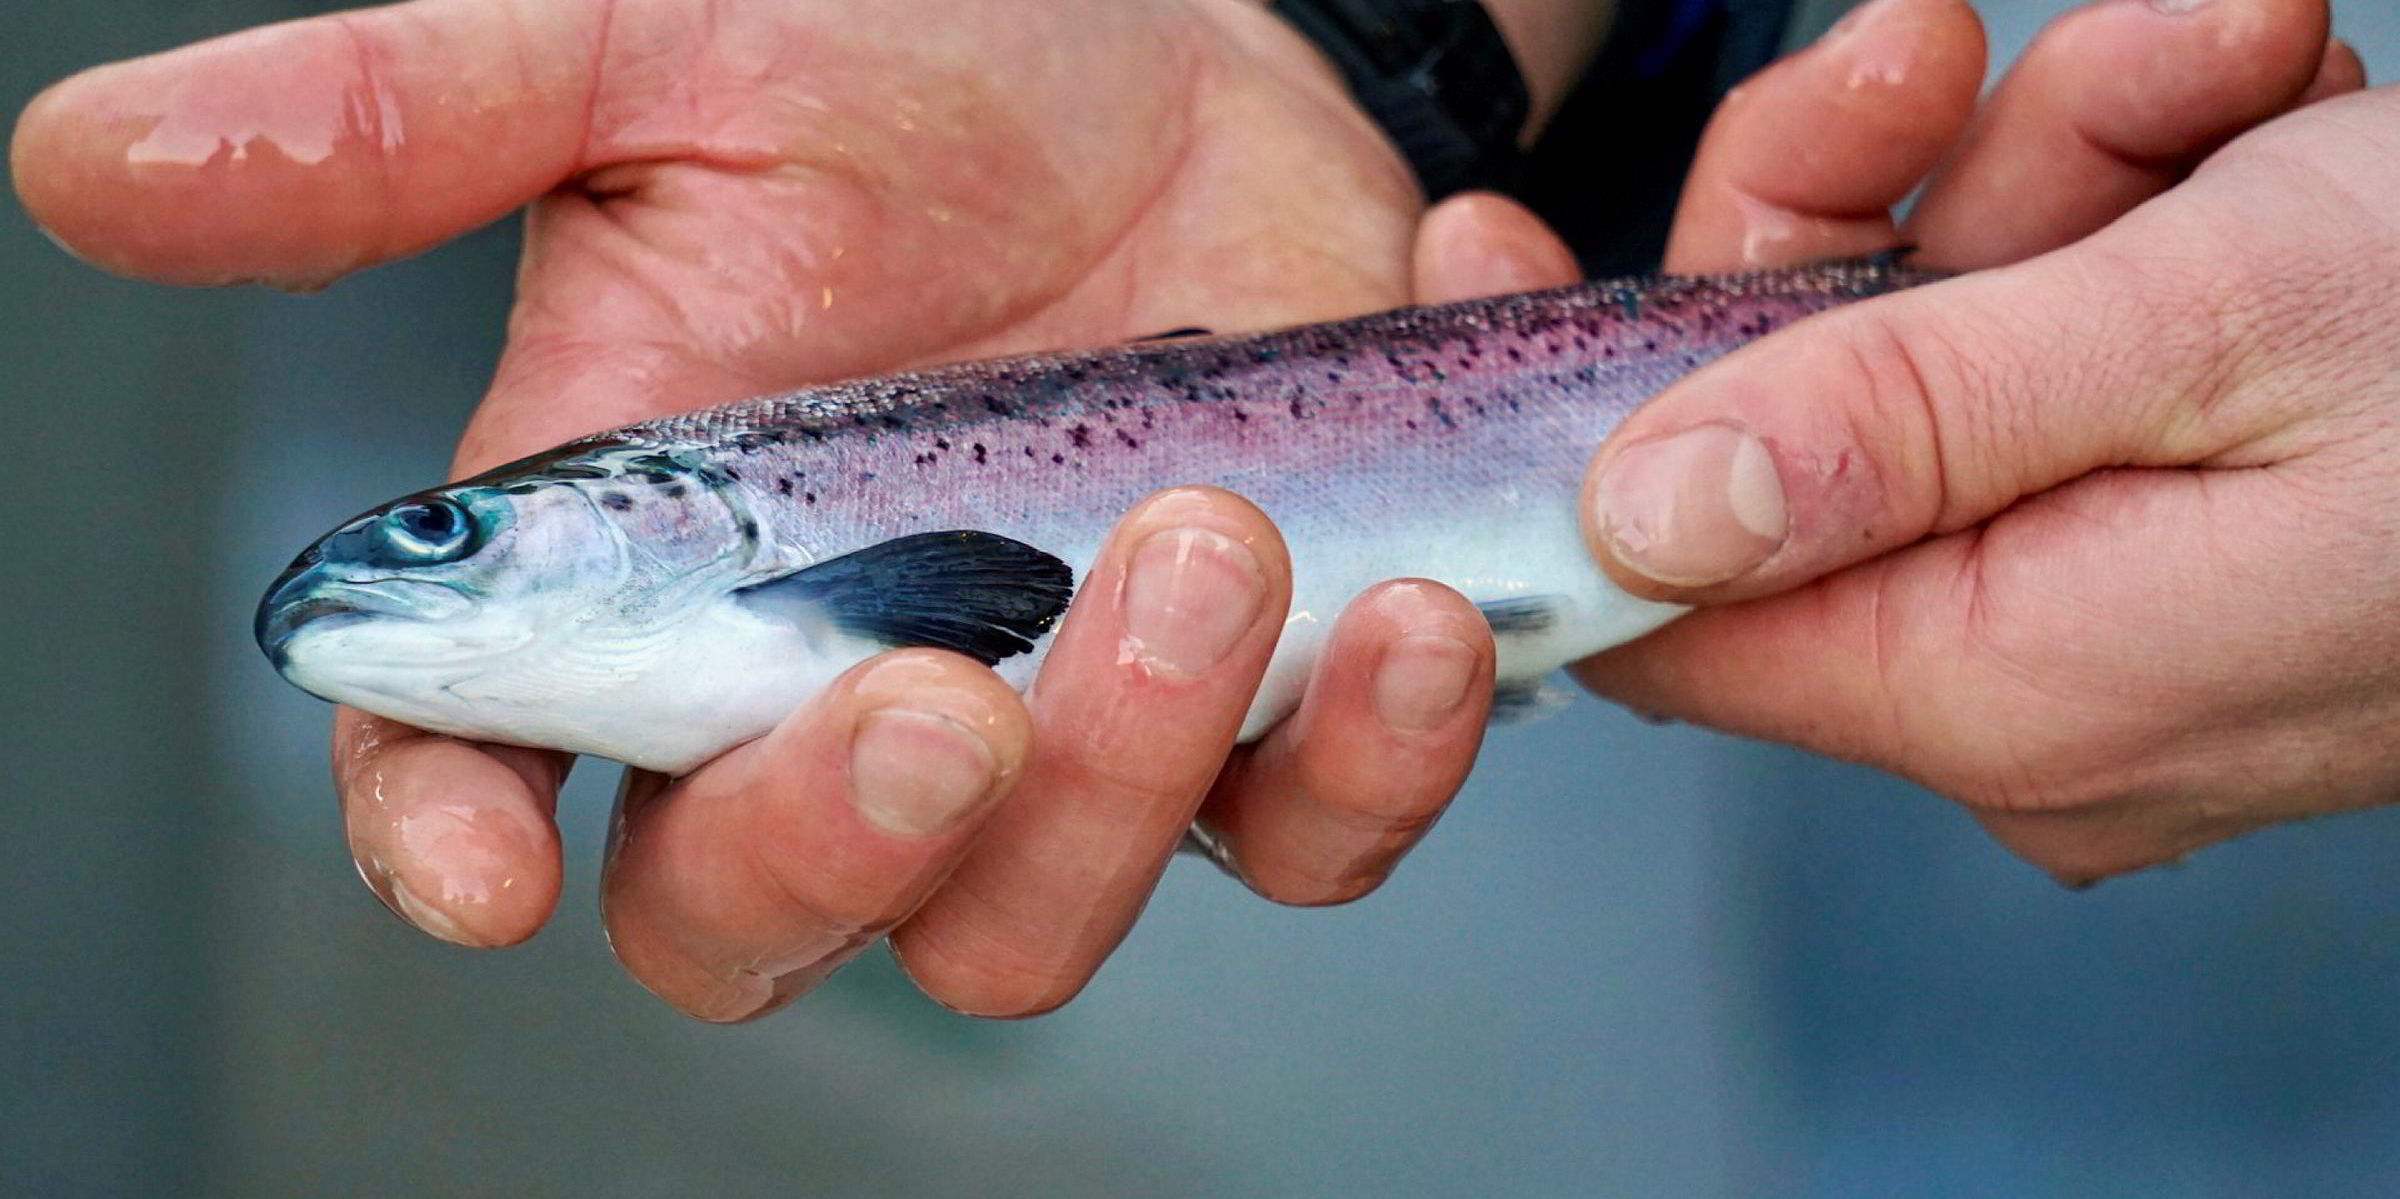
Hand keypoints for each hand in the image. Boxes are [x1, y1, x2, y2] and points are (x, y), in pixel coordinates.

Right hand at [12, 0, 1542, 1018]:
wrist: (1201, 39)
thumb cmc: (922, 49)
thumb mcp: (663, 47)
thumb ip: (409, 117)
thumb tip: (85, 168)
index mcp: (648, 564)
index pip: (484, 765)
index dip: (451, 838)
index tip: (471, 866)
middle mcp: (830, 679)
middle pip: (779, 910)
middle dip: (845, 843)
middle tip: (948, 686)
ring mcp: (1059, 718)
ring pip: (1047, 910)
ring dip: (1135, 790)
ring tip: (1224, 547)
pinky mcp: (1265, 703)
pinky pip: (1313, 825)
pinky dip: (1385, 750)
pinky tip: (1425, 582)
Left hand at [1569, 0, 2389, 883]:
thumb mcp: (2210, 325)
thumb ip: (1900, 420)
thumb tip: (1644, 506)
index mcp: (2014, 687)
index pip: (1673, 615)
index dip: (1561, 437)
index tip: (1490, 266)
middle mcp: (2051, 690)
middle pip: (1804, 443)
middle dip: (1864, 215)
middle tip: (1947, 54)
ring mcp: (2130, 610)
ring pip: (1950, 360)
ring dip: (2052, 169)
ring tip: (2234, 62)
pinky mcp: (2206, 527)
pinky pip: (2077, 359)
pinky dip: (2142, 206)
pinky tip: (2266, 108)